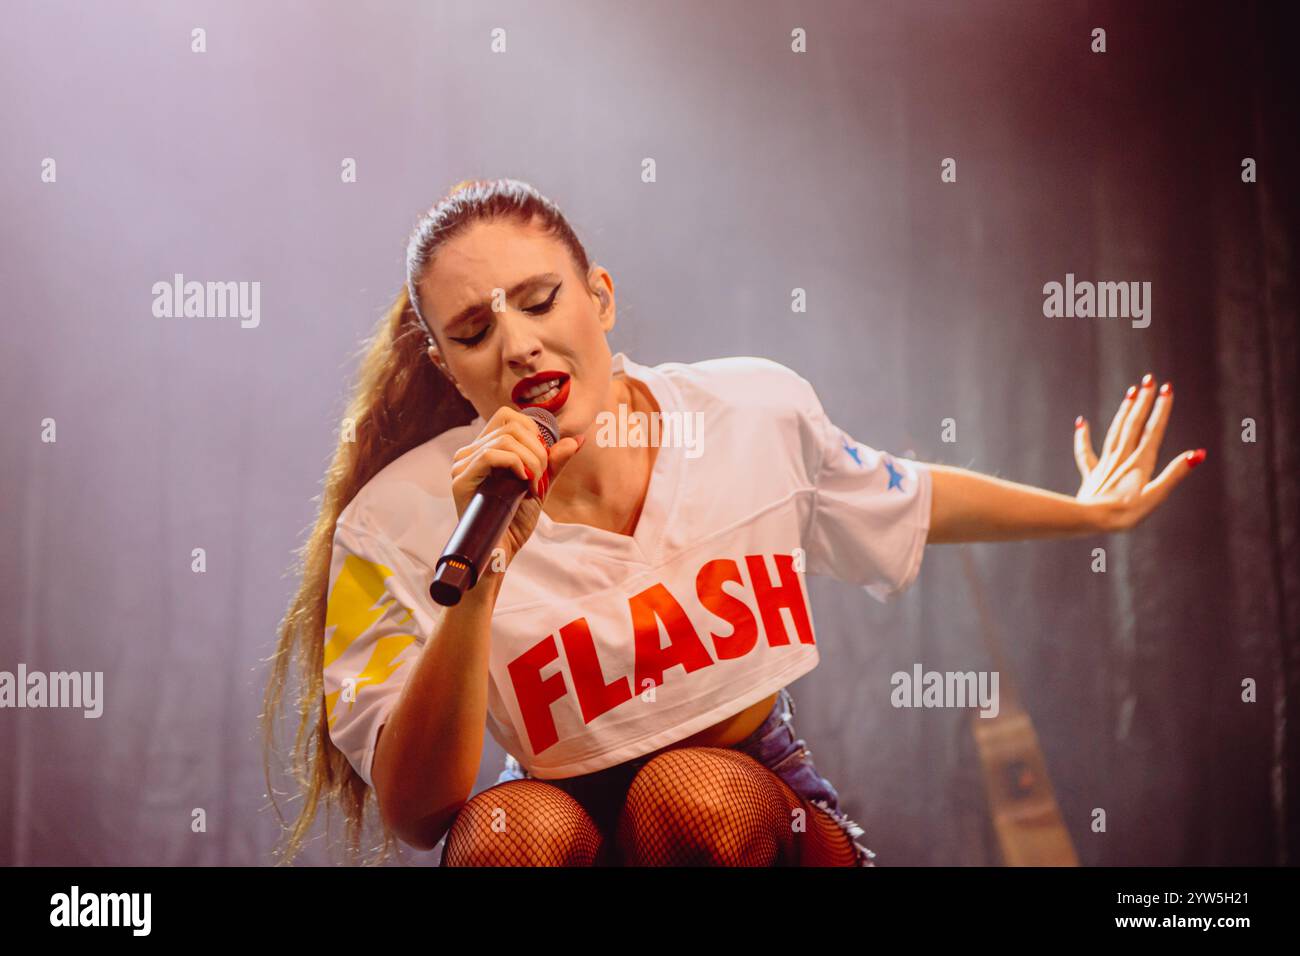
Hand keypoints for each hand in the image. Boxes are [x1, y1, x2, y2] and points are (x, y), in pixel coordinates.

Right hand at [450, 408, 585, 568]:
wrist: (502, 552)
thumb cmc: (516, 521)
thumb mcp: (541, 485)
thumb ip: (554, 462)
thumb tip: (578, 439)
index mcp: (484, 449)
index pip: (508, 417)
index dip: (533, 431)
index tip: (543, 459)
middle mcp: (469, 453)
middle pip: (510, 426)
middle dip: (537, 450)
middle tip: (541, 478)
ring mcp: (462, 466)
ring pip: (504, 439)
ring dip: (530, 461)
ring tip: (534, 486)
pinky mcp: (460, 480)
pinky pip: (490, 455)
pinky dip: (516, 465)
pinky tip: (523, 484)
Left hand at [1073, 373, 1205, 531]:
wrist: (1090, 520)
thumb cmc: (1126, 513)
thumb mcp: (1156, 495)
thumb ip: (1175, 474)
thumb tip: (1198, 454)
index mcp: (1140, 462)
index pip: (1153, 430)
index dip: (1161, 409)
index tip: (1167, 388)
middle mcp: (1122, 458)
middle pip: (1133, 425)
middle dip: (1144, 402)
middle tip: (1149, 380)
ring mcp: (1105, 465)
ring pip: (1115, 432)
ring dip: (1124, 411)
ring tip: (1131, 393)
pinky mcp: (1092, 475)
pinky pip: (1085, 452)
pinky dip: (1084, 436)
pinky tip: (1082, 422)